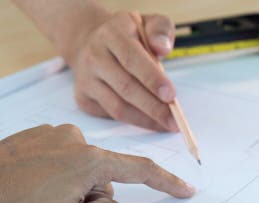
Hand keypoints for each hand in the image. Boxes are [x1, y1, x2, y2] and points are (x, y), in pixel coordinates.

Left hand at [0, 124, 193, 202]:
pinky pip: (58, 162)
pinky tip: (25, 189)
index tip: (185, 190)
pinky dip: (50, 178)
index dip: (166, 183)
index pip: (141, 171)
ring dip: (67, 189)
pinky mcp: (33, 137)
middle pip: (103, 177)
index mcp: (90, 160)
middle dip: (88, 198)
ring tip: (34, 202)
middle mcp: (75, 139)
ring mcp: (52, 135)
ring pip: (79, 171)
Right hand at [62, 9, 177, 131]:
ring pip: (117, 107)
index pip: (132, 58)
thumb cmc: (126, 35)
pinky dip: (133, 121)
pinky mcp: (83, 97)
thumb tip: (162, 48)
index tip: (171, 96)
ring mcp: (86, 79)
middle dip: (153, 108)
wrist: (89, 41)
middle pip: (126, 87)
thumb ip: (160, 30)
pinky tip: (149, 121)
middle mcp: (94, 56)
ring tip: (166, 125)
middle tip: (174, 120)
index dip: (152, 79)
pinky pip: (110, 115)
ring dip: (145, 120)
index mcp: (112, 34)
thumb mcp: (146, 21)